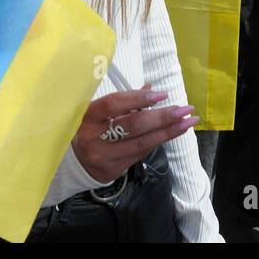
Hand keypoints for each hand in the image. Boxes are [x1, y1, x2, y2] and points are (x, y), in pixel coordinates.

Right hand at [72, 87, 195, 183]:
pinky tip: (172, 133)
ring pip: (141, 143)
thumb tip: (150, 88)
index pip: (114, 104)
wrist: (71, 163)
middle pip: (133, 125)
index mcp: (87, 116)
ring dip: (168, 132)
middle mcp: (94, 137)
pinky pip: (140, 154)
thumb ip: (123, 102)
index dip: (138, 98)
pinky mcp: (113, 170)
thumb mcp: (98, 112)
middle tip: (184, 109)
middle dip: (162, 117)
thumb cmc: (87, 129)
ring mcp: (104, 156)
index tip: (162, 94)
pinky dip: (157, 141)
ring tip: (187, 122)